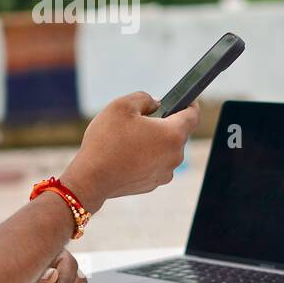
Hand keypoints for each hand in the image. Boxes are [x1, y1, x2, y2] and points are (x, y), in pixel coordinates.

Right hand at [60, 91, 199, 212]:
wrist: (91, 179)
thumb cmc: (106, 140)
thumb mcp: (122, 105)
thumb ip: (144, 98)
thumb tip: (155, 105)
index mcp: (172, 135)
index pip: (193, 115)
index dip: (190, 103)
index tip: (185, 99)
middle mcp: (175, 156)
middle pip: (177, 133)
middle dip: (163, 123)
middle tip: (140, 119)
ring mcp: (165, 173)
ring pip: (165, 149)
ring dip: (153, 141)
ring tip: (129, 139)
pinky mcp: (153, 184)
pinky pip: (155, 164)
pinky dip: (146, 157)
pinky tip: (126, 154)